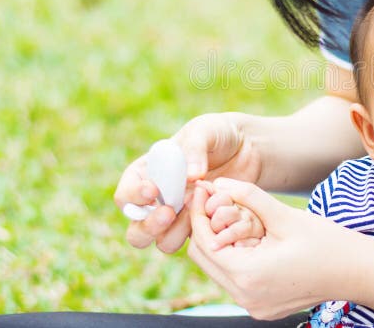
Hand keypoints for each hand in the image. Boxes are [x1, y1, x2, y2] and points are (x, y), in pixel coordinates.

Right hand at [114, 112, 261, 253]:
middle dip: (149, 226)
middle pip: (137, 230)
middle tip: (169, 212)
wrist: (247, 148)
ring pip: (163, 242)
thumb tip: (191, 176)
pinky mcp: (200, 227)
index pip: (126, 194)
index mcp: (147, 175)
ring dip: (175, 233)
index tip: (153, 190)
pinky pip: (193, 243)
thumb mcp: (204, 131)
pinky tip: (215, 214)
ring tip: (196, 208)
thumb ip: (195, 148)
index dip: (133, 197)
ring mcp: (178, 218)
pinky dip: (202, 234)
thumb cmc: (217, 134)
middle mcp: (158, 202)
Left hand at [188, 178, 360, 319]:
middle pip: (205, 259)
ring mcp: (254, 306)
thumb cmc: (326, 242)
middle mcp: (245, 297)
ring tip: (233, 215)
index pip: (204, 243)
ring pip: (219, 269)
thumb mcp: (284, 215)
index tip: (202, 189)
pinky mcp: (262, 306)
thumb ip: (249, 196)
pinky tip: (249, 238)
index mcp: (249, 275)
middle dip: (206, 227)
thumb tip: (219, 182)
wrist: (357, 272)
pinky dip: (235, 257)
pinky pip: (236, 280)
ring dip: (220, 242)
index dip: (199, 213)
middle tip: (213, 199)